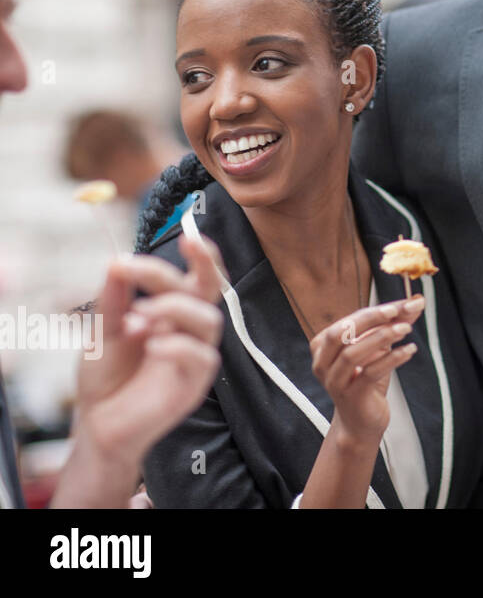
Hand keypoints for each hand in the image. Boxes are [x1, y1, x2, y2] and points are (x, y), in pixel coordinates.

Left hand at [51, 235, 224, 507]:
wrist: (98, 422)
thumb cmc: (106, 375)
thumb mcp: (102, 329)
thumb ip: (112, 298)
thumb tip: (116, 262)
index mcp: (171, 310)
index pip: (190, 276)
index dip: (195, 254)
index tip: (181, 234)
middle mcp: (188, 327)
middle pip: (210, 289)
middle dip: (206, 263)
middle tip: (188, 243)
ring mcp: (195, 353)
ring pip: (208, 319)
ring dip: (174, 308)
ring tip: (138, 317)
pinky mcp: (196, 381)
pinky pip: (200, 356)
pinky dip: (176, 346)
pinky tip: (151, 346)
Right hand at [311, 297, 422, 445]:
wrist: (361, 422)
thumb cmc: (367, 381)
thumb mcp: (379, 350)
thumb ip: (393, 326)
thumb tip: (415, 303)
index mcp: (323, 346)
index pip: (349, 320)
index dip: (375, 309)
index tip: (401, 302)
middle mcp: (323, 363)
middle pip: (341, 333)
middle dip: (370, 318)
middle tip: (397, 311)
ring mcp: (335, 381)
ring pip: (352, 354)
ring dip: (381, 337)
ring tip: (406, 329)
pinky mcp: (351, 396)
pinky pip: (369, 373)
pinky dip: (391, 359)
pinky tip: (409, 350)